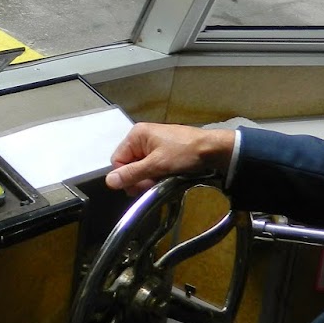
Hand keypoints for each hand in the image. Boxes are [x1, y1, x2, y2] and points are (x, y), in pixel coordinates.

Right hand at [105, 122, 235, 195]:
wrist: (214, 150)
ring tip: (162, 181)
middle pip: (128, 164)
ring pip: (141, 167)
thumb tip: (109, 182)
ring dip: (148, 178)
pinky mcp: (163, 151)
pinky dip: (156, 174)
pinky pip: (151, 166)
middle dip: (138, 178)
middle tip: (153, 185)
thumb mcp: (157, 165)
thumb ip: (132, 174)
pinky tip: (166, 178)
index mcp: (136, 135)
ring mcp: (153, 144)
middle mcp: (142, 137)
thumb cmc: (184, 154)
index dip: (126, 177)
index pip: (118, 161)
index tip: (140, 187)